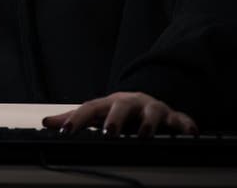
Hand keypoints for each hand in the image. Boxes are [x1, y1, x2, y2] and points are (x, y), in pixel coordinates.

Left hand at [42, 91, 198, 137]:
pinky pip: (181, 119)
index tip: (66, 131)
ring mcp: (151, 108)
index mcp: (109, 103)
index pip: (90, 109)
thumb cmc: (118, 112)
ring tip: (145, 135)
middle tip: (109, 132)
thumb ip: (74, 119)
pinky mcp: (172, 116)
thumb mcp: (96, 114)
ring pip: (152, 111)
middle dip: (115, 119)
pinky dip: (185, 124)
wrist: (146, 102)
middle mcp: (130, 103)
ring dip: (149, 122)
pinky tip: (189, 132)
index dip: (77, 119)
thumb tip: (46, 122)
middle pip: (121, 106)